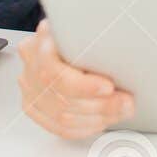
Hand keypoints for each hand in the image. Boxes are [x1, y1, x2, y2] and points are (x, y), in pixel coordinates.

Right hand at [17, 19, 134, 138]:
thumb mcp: (85, 28)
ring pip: (63, 117)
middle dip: (100, 105)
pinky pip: (60, 128)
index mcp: (40, 43)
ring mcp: (29, 89)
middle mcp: (30, 67)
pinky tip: (103, 120)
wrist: (64, 45)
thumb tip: (114, 45)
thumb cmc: (79, 37)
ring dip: (98, 118)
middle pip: (63, 98)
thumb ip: (91, 37)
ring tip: (121, 110)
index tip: (109, 87)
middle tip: (126, 102)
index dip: (83, 85)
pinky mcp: (33, 108)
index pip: (54, 72)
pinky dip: (86, 128)